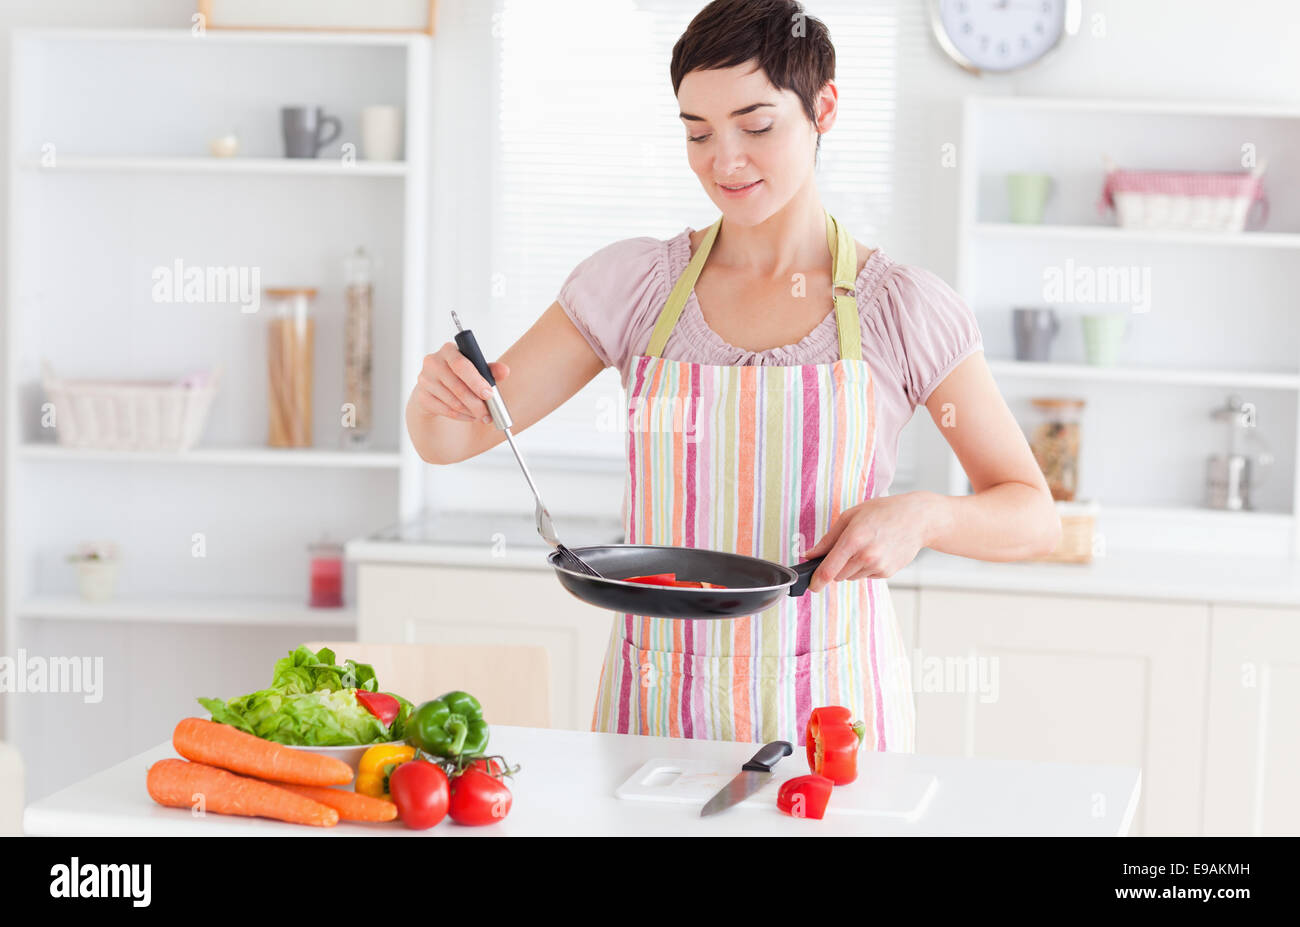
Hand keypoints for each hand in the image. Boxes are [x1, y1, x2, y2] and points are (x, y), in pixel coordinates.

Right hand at [411, 342, 509, 424]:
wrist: (436, 388)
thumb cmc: (460, 375)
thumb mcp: (477, 369)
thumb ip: (491, 370)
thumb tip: (505, 370)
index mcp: (449, 350)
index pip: (462, 365)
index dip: (476, 382)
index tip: (489, 394)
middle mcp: (433, 362)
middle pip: (458, 386)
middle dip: (476, 403)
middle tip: (489, 413)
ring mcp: (424, 380)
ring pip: (453, 401)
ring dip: (471, 411)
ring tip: (482, 415)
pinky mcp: (422, 397)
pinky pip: (446, 411)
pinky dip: (462, 417)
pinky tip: (470, 417)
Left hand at [802, 492, 940, 591]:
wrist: (917, 518)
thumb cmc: (882, 512)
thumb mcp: (850, 516)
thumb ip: (827, 539)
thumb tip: (809, 555)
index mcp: (853, 539)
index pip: (828, 570)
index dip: (816, 581)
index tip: (811, 586)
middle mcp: (865, 556)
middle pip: (837, 575)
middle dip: (835, 566)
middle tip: (847, 547)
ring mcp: (878, 566)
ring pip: (851, 576)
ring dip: (851, 566)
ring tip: (866, 545)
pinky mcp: (887, 573)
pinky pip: (866, 575)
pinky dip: (866, 567)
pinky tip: (877, 550)